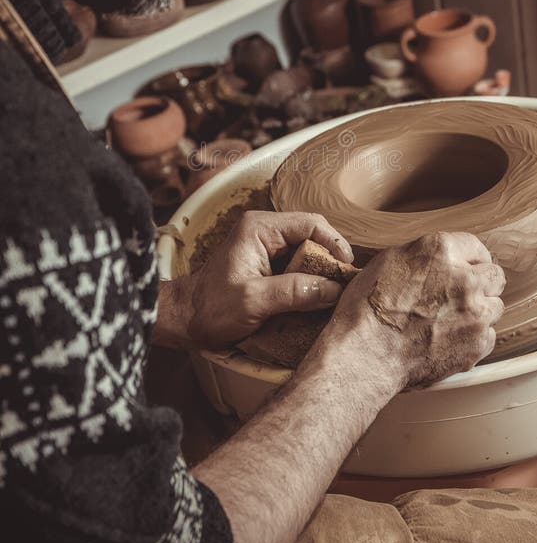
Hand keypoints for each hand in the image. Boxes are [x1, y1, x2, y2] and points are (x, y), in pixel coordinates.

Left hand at [182, 211, 353, 348]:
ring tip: (337, 290)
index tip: (347, 269)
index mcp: (259, 228)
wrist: (184, 319)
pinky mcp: (266, 263)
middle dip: (331, 257)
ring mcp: (264, 245)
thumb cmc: (211, 308)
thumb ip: (294, 292)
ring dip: (322, 269)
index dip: (334, 243)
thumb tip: (334, 289)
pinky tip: (319, 295)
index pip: (311, 223)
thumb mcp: (254, 301)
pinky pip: (297, 263)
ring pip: (306, 249)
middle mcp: (264, 230)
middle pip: (312, 234)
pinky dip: (310, 277)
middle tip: (345, 283)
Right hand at [318, 232, 504, 396]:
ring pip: (495, 307)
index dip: (469, 259)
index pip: (475, 246)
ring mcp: (476, 314)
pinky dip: (473, 338)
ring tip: (450, 320)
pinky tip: (447, 339)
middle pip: (495, 276)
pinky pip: (488, 336)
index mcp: (441, 251)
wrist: (367, 354)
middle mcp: (466, 279)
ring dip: (479, 311)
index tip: (465, 268)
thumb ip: (426, 256)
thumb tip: (442, 260)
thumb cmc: (368, 308)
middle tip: (459, 295)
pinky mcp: (478, 344)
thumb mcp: (389, 261)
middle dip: (481, 283)